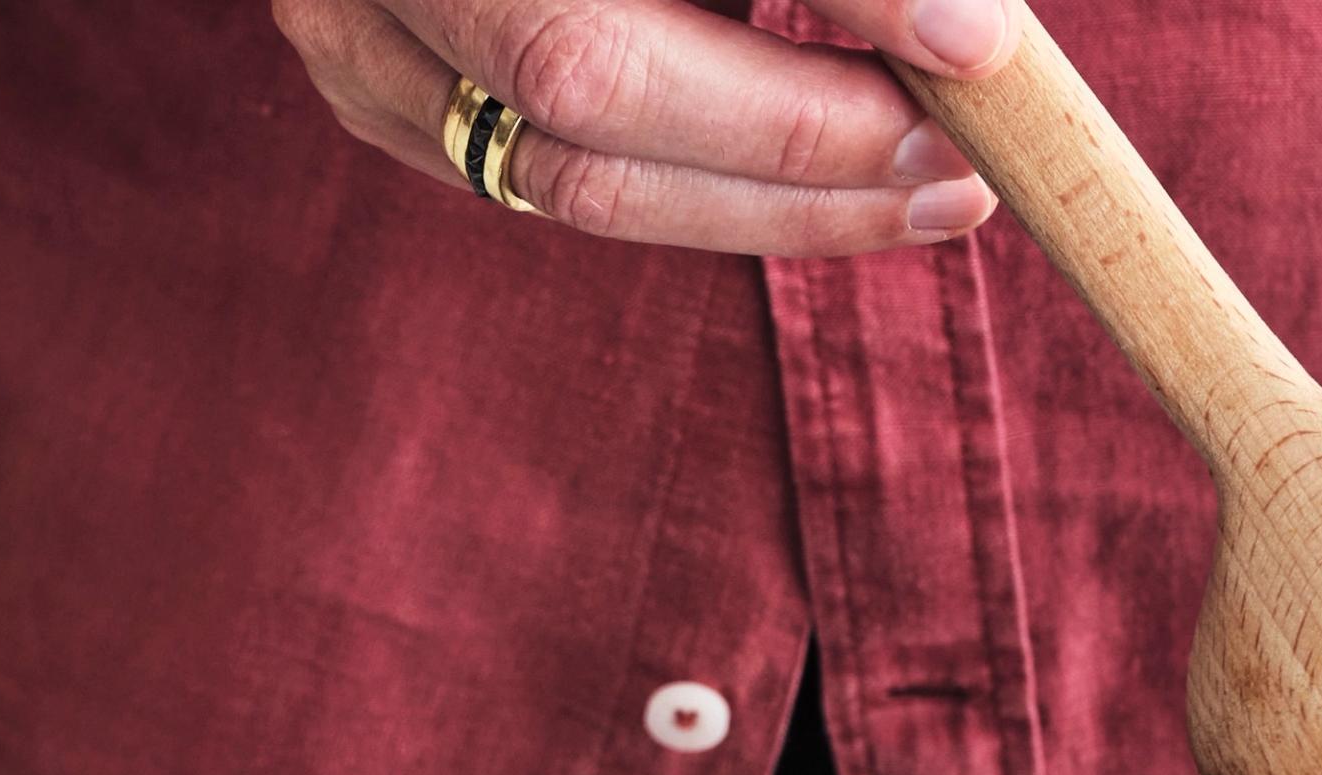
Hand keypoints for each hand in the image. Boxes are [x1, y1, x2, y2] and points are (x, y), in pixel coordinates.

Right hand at [274, 0, 1012, 250]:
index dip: (818, 37)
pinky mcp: (369, 89)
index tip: (971, 57)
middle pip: (582, 88)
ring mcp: (350, 25)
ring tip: (918, 189)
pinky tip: (805, 183)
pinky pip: (534, 183)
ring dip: (760, 205)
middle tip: (957, 167)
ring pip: (560, 173)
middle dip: (796, 152)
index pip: (620, 21)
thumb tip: (966, 36)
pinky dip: (685, 191)